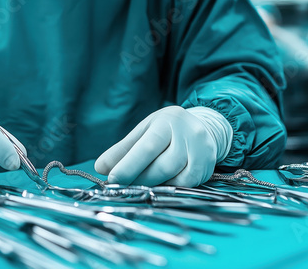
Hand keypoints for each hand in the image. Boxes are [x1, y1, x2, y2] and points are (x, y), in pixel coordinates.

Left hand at [94, 106, 221, 186]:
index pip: (147, 146)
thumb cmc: (167, 130)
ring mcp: (201, 151)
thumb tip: (101, 168)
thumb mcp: (144, 131)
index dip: (129, 165)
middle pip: (162, 165)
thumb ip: (123, 149)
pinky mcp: (207, 167)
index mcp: (167, 121)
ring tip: (141, 182)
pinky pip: (185, 184)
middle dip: (139, 178)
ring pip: (174, 176)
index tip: (112, 179)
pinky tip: (161, 182)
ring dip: (154, 184)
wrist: (204, 127)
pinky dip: (169, 186)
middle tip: (124, 185)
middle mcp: (188, 134)